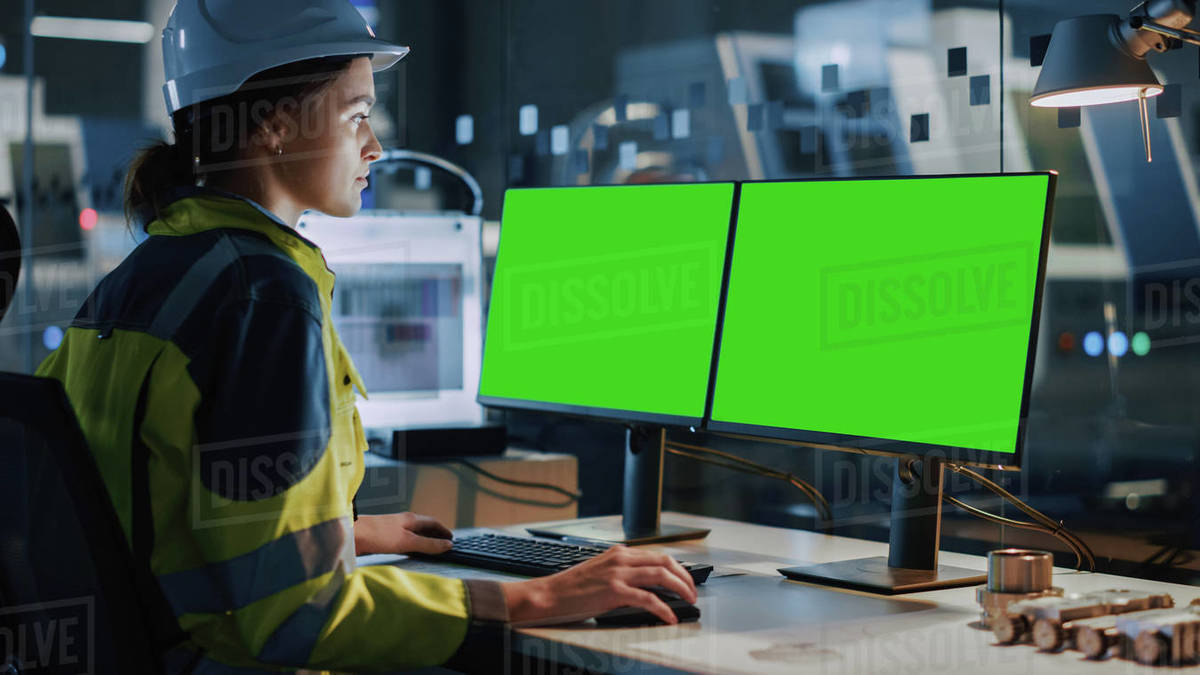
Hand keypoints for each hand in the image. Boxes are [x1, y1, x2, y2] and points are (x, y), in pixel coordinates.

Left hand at [353, 512, 453, 555]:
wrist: (350, 535)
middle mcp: (403, 522)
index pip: (433, 522)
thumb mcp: (407, 541)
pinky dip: (411, 547)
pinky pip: (403, 541)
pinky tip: (408, 553)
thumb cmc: (377, 535)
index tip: (451, 539)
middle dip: (434, 535)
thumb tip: (448, 545)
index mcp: (411, 519)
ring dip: (422, 541)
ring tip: (429, 551)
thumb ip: (428, 544)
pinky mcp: (383, 538)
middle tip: (443, 546)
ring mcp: (393, 529)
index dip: (443, 530)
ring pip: (413, 534)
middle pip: (423, 527)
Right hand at [500, 545, 697, 625]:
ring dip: (680, 589)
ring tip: (688, 601)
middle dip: (684, 577)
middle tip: (692, 591)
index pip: (658, 555)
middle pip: (665, 561)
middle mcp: (621, 559)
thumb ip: (622, 571)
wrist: (550, 595)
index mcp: (619, 553)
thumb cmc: (572, 588)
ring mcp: (618, 574)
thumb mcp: (601, 571)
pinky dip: (663, 608)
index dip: (677, 568)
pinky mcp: (614, 591)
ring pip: (661, 576)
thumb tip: (644, 583)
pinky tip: (669, 617)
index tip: (685, 579)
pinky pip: (648, 598)